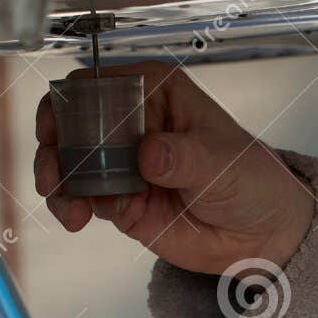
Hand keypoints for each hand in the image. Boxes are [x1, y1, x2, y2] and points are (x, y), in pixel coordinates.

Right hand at [34, 60, 314, 275]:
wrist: (263, 233)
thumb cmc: (252, 180)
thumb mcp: (221, 162)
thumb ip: (183, 157)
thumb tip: (148, 154)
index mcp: (155, 91)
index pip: (97, 84)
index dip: (70, 104)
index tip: (59, 130)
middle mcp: (130, 121)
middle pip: (70, 122)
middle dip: (54, 147)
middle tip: (54, 175)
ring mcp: (121, 161)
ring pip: (69, 162)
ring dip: (58, 181)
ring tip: (69, 206)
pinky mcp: (117, 197)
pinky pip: (81, 197)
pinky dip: (71, 206)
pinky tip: (78, 218)